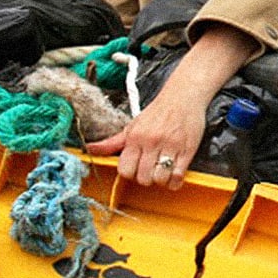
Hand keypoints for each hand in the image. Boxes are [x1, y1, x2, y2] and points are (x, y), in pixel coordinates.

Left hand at [83, 24, 257, 189]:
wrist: (183, 96)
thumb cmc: (157, 112)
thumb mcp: (132, 125)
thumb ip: (112, 142)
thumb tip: (89, 149)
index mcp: (135, 136)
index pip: (125, 170)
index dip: (130, 174)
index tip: (136, 169)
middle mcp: (151, 141)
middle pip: (143, 178)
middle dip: (146, 179)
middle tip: (151, 170)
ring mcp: (170, 145)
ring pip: (160, 178)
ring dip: (161, 180)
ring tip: (163, 172)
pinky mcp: (187, 149)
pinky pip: (178, 175)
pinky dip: (175, 181)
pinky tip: (175, 174)